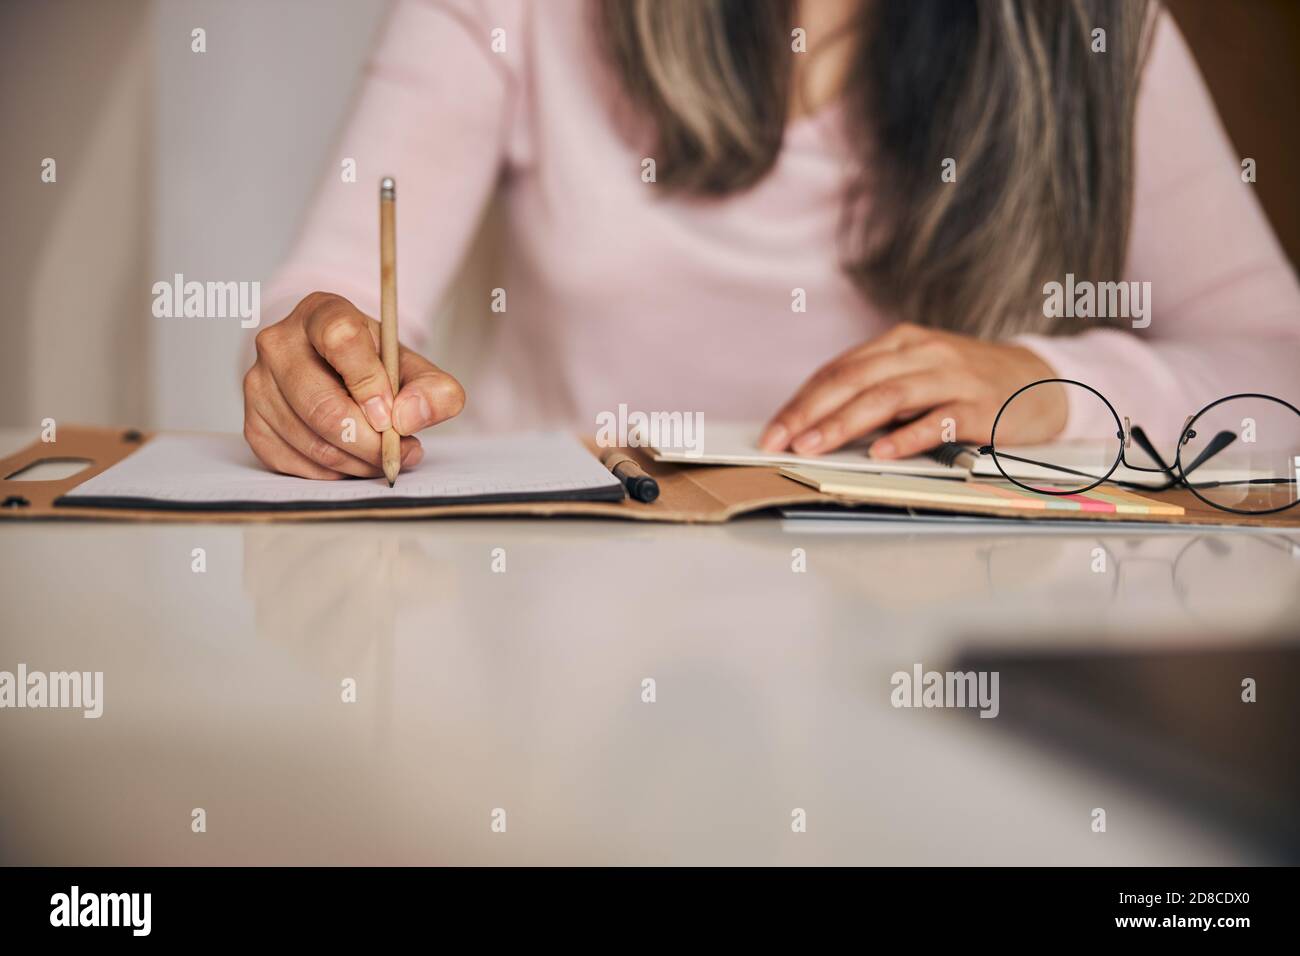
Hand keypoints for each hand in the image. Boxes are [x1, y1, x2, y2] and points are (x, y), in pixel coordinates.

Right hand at [243, 292, 464, 477]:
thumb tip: (409, 418)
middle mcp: (279, 343)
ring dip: (359, 462)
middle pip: (323, 406)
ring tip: (386, 456)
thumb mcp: (410, 364)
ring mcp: (258, 384)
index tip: (393, 417)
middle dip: (371, 442)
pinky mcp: (253, 423)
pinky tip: (354, 461)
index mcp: (321, 312)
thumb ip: (432, 387)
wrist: (334, 370)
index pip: (341, 340)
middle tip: (400, 452)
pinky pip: (295, 464)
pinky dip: (333, 474)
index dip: (371, 384)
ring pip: (313, 443)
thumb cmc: (372, 363)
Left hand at [759, 323, 1064, 458]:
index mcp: (900, 342)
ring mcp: (954, 377)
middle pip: (855, 380)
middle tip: (781, 441)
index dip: (802, 401)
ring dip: (846, 423)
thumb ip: (874, 392)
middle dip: (811, 413)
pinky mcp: (982, 405)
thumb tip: (815, 426)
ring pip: (888, 396)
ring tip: (815, 446)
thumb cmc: (967, 385)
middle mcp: (923, 353)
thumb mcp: (918, 376)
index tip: (772, 431)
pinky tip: (881, 453)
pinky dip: (908, 437)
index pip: (839, 370)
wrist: (1043, 382)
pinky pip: (939, 421)